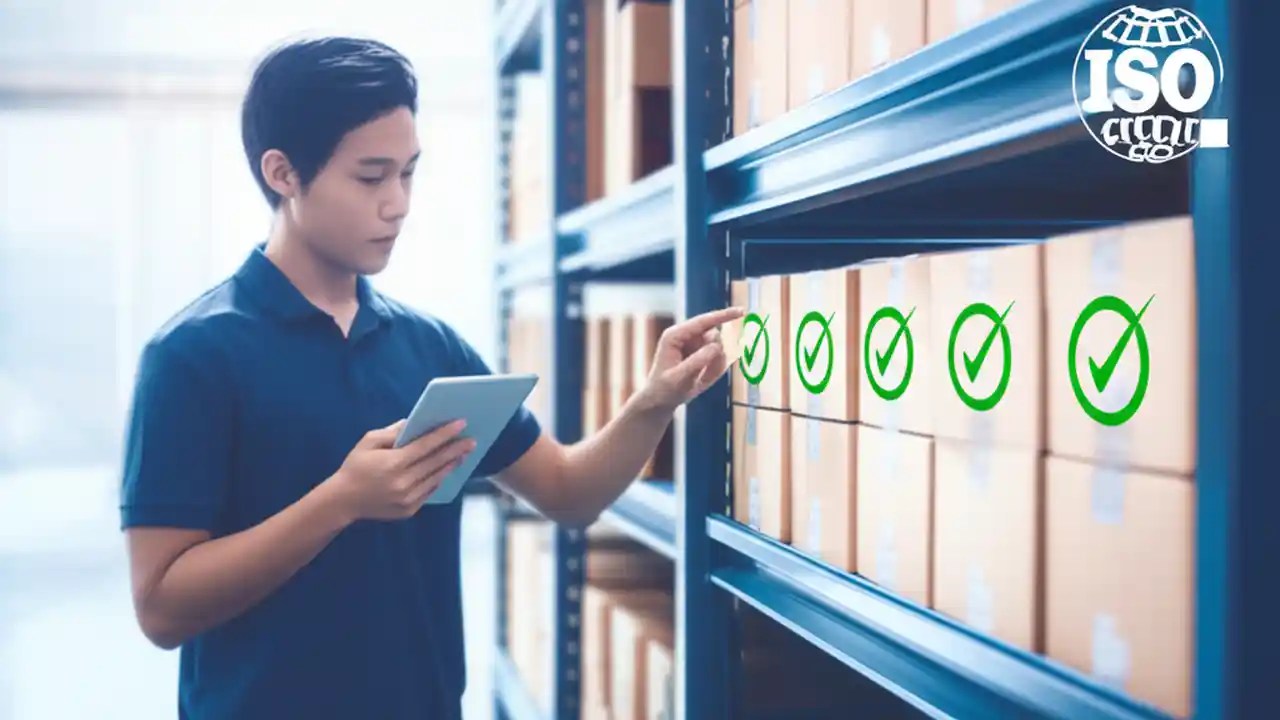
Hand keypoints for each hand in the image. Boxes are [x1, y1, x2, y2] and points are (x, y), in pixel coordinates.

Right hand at [327, 418, 476, 521]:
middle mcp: (403, 482)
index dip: (445, 433)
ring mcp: (407, 499)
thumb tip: (415, 423)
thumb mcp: (368, 442)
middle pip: (436, 462)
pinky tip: (446, 469)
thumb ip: (393, 432)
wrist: (343, 501)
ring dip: (451, 464)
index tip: (461, 423)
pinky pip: (430, 491)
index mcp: (393, 463)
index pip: (426, 445)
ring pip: (436, 478)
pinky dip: (439, 479)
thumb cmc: (355, 466)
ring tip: (463, 453)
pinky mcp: (409, 510)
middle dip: (456, 449)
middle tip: (471, 439)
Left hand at [634, 307, 745, 414]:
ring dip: (714, 365)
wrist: (661, 400)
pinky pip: (719, 358)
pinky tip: (701, 379)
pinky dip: (714, 370)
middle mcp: (685, 335)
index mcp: (675, 335)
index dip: (723, 316)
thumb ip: (698, 362)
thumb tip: (717, 346)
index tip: (741, 312)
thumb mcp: (679, 378)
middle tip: (704, 375)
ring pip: (719, 348)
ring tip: (699, 380)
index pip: (703, 322)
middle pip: (714, 336)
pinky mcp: (701, 352)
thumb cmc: (665, 389)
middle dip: (716, 355)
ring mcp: (694, 343)